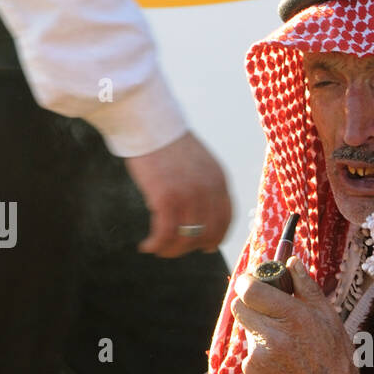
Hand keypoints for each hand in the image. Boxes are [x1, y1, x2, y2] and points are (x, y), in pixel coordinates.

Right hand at [125, 131, 232, 256]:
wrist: (148, 123)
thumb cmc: (167, 142)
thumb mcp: (198, 162)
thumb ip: (204, 185)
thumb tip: (200, 213)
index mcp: (220, 180)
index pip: (226, 219)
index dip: (217, 237)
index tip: (205, 246)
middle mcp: (210, 190)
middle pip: (207, 234)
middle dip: (190, 247)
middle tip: (175, 249)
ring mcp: (190, 195)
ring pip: (186, 239)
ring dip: (171, 250)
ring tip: (158, 249)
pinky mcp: (167, 199)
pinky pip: (165, 234)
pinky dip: (156, 245)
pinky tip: (146, 246)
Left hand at [231, 257, 357, 373]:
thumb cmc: (335, 357)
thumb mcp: (328, 317)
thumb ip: (306, 286)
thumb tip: (291, 261)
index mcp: (293, 316)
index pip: (250, 290)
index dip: (248, 282)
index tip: (252, 281)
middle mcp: (272, 335)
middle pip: (240, 306)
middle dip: (249, 302)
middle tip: (265, 305)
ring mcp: (259, 355)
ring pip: (245, 327)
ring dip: (258, 326)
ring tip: (282, 338)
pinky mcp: (252, 371)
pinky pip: (248, 349)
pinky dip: (260, 349)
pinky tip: (280, 358)